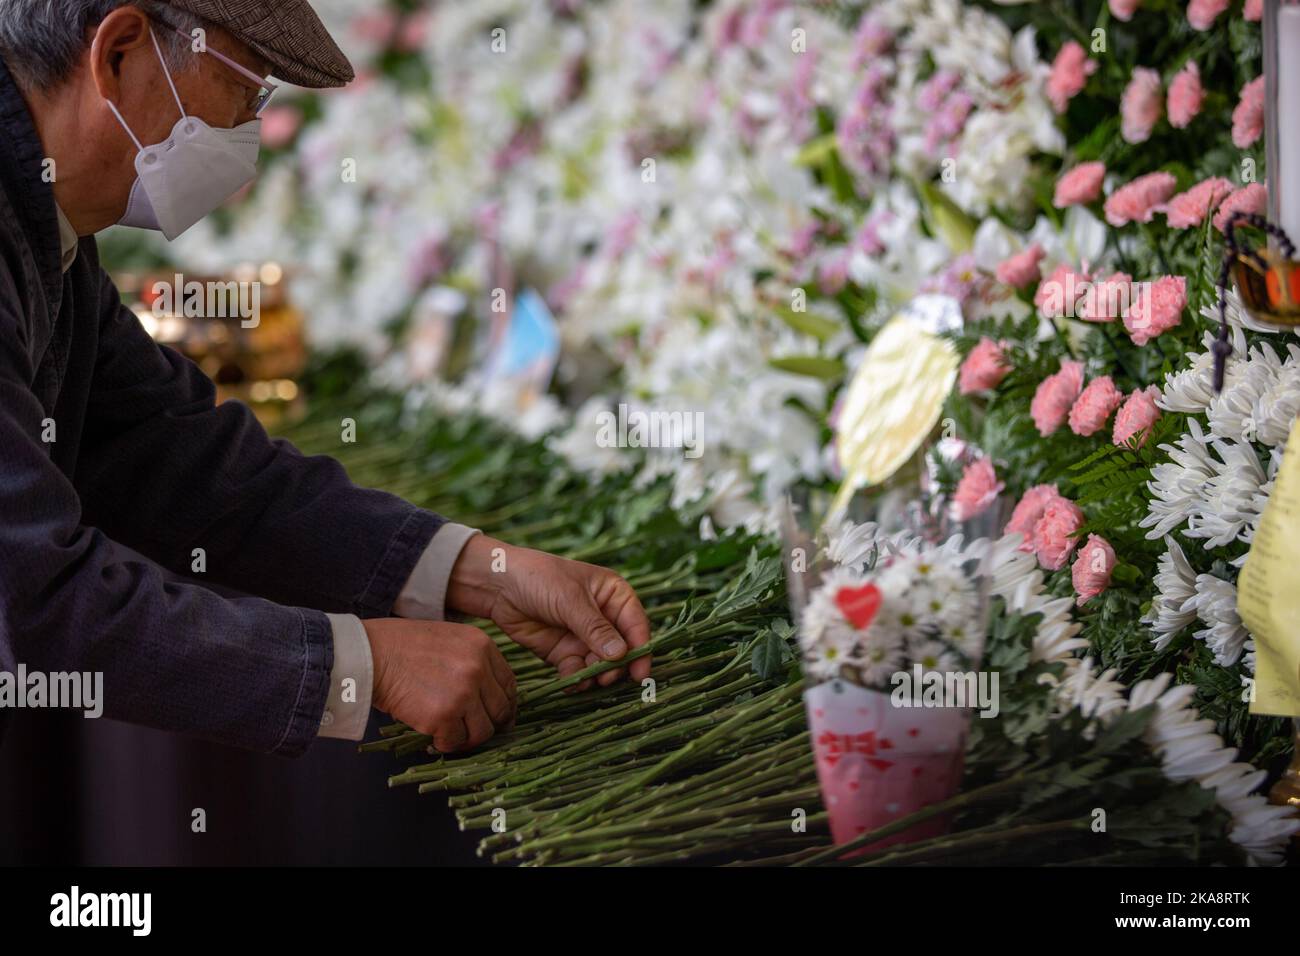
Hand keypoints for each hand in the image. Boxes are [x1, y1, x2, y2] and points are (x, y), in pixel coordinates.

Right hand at [363, 618, 516, 752]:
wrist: (370, 654)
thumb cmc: (401, 646)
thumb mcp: (448, 639)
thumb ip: (471, 660)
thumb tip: (487, 693)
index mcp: (482, 646)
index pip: (508, 683)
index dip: (504, 703)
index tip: (497, 716)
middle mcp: (479, 668)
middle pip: (501, 709)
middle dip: (491, 725)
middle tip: (475, 732)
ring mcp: (463, 692)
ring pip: (482, 730)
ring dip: (467, 737)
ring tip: (449, 733)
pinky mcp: (444, 715)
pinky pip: (456, 741)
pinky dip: (446, 743)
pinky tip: (433, 736)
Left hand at [447, 536, 651, 691]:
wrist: (498, 585)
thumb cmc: (539, 578)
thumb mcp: (570, 600)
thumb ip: (595, 629)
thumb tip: (621, 655)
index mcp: (614, 595)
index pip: (636, 625)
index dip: (640, 650)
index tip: (640, 674)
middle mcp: (603, 617)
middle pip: (621, 650)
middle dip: (616, 666)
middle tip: (606, 678)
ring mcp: (583, 636)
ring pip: (600, 664)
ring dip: (595, 675)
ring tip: (586, 680)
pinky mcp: (563, 652)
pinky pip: (577, 671)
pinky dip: (576, 679)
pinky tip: (570, 682)